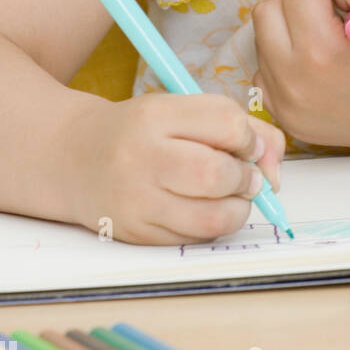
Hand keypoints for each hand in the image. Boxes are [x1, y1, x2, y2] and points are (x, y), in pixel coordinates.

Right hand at [68, 93, 284, 244]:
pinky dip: (211, 228)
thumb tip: (275, 166)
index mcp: (157, 114)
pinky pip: (192, 239)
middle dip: (246, 179)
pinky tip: (205, 211)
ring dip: (237, 210)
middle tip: (246, 178)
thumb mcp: (181, 110)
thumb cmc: (141, 131)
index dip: (249, 138)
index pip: (226, 123)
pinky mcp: (135, 233)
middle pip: (218, 174)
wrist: (73, 157)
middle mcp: (142, 156)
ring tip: (233, 197)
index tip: (247, 144)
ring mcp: (136, 200)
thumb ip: (240, 126)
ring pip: (210, 217)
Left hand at [251, 0, 349, 152]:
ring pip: (262, 38)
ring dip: (290, 27)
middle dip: (300, 1)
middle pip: (267, 10)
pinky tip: (317, 63)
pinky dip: (286, 57)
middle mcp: (292, 83)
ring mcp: (284, 105)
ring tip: (327, 38)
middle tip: (334, 14)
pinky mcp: (283, 117)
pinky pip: (265, 69)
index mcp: (320, 55)